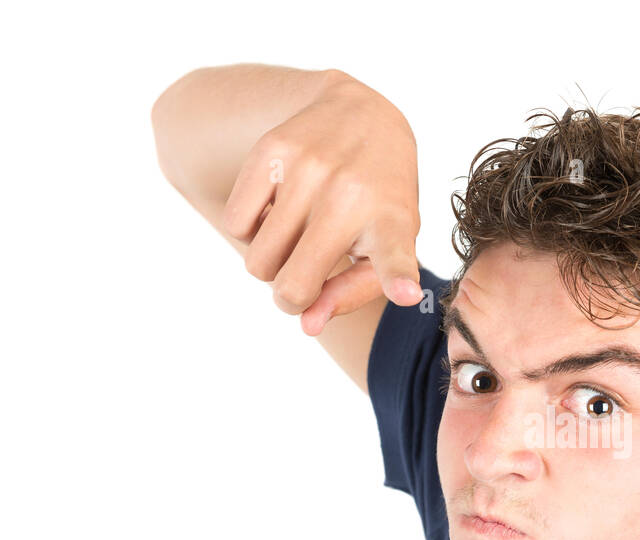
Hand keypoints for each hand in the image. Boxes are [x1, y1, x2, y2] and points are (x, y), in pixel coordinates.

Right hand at [221, 71, 421, 335]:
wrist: (362, 114)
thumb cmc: (378, 201)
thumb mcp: (385, 245)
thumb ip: (352, 293)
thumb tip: (306, 324)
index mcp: (391, 223)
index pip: (396, 258)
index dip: (398, 280)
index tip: (404, 292)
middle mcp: (350, 194)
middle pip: (292, 286)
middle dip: (293, 296)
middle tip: (307, 275)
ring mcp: (307, 169)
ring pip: (258, 262)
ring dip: (271, 263)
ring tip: (296, 237)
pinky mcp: (270, 150)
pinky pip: (235, 224)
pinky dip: (250, 230)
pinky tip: (277, 210)